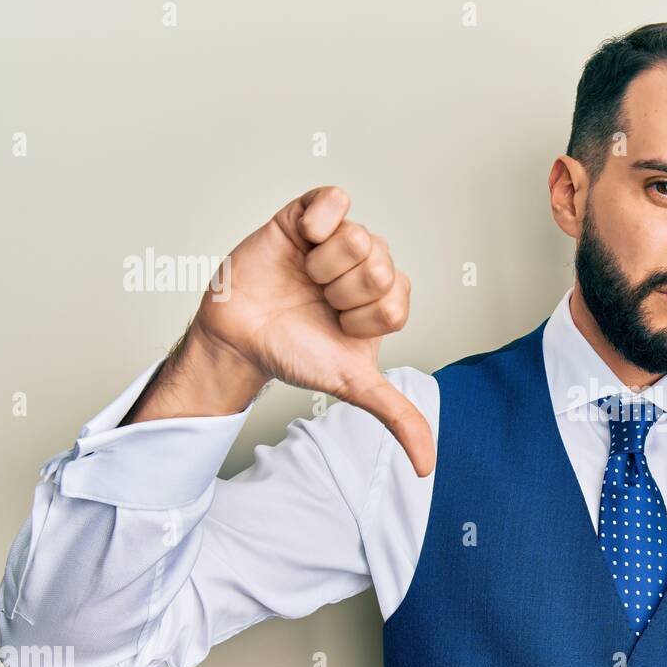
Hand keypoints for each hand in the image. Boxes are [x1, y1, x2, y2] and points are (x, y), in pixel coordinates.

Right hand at [188, 185, 434, 475]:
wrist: (239, 338)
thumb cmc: (296, 355)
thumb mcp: (353, 386)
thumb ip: (397, 416)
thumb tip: (427, 468)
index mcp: (387, 300)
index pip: (399, 299)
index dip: (365, 318)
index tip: (340, 327)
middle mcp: (368, 267)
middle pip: (380, 266)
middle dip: (343, 295)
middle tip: (319, 303)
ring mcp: (339, 240)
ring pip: (359, 237)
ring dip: (324, 268)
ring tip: (306, 279)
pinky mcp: (308, 216)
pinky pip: (335, 198)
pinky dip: (321, 217)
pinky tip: (304, 239)